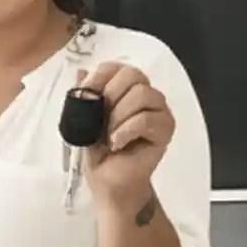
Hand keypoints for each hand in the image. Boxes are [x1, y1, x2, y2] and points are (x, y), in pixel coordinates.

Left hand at [75, 62, 175, 211]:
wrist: (108, 180)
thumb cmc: (97, 150)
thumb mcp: (83, 118)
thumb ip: (85, 94)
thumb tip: (81, 70)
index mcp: (125, 87)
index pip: (115, 66)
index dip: (97, 78)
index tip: (84, 98)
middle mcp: (145, 94)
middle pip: (133, 74)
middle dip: (111, 95)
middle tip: (100, 119)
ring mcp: (159, 110)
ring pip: (143, 94)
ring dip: (118, 115)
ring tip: (108, 135)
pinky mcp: (166, 129)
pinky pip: (148, 119)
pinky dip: (126, 130)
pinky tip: (117, 144)